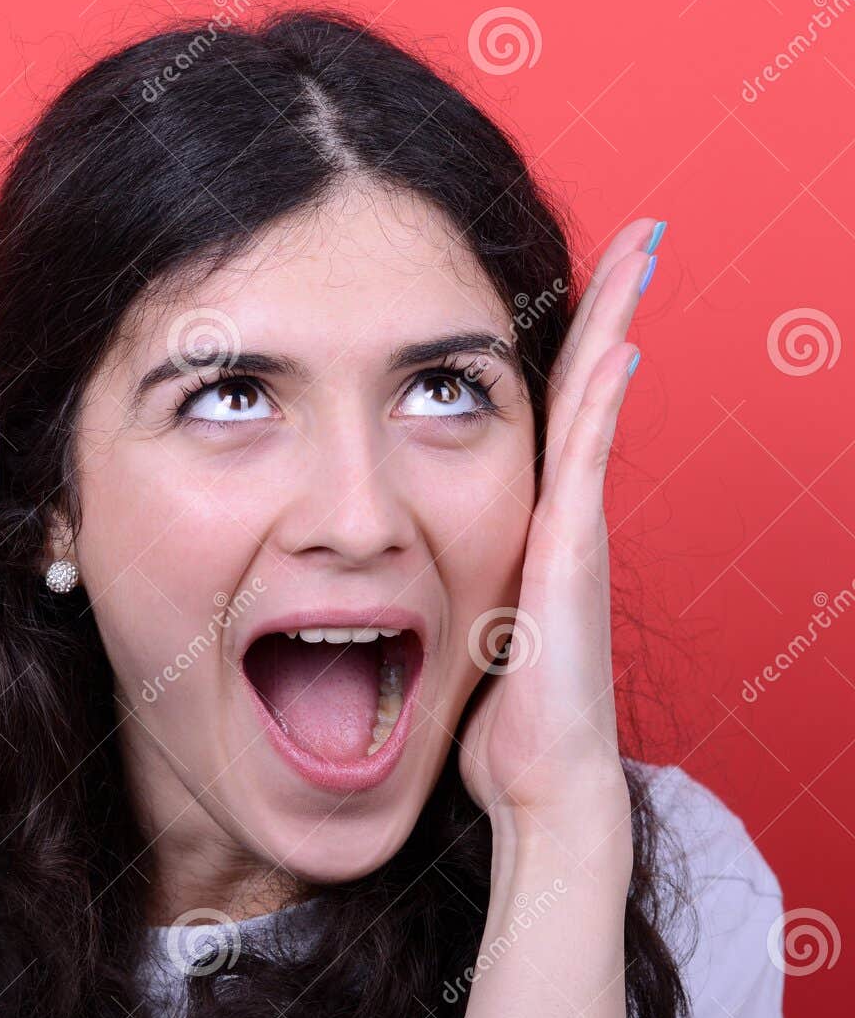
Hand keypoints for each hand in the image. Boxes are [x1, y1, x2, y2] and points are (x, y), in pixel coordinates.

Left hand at [456, 217, 661, 847]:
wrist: (537, 780)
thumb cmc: (497, 715)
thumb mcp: (461, 627)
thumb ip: (441, 585)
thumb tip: (374, 574)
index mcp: (531, 525)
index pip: (553, 415)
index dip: (569, 349)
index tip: (576, 284)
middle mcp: (562, 515)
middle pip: (587, 389)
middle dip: (611, 310)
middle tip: (640, 236)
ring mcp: (575, 531)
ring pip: (595, 406)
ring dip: (615, 327)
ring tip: (642, 255)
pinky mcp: (571, 556)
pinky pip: (585, 461)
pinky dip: (599, 404)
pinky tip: (616, 346)